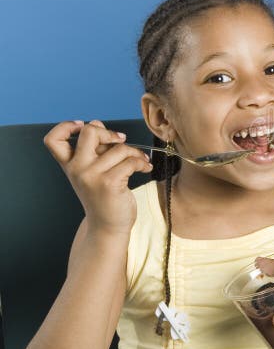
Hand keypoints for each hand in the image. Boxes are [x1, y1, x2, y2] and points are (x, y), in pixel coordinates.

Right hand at [43, 120, 152, 235]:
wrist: (108, 226)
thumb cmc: (104, 196)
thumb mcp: (93, 171)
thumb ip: (94, 148)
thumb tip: (96, 122)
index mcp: (70, 164)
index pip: (53, 140)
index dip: (66, 126)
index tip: (82, 126)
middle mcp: (77, 169)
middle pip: (90, 132)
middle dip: (109, 132)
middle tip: (120, 141)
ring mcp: (91, 176)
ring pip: (119, 148)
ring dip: (135, 152)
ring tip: (140, 161)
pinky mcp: (109, 184)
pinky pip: (131, 161)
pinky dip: (142, 163)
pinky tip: (145, 169)